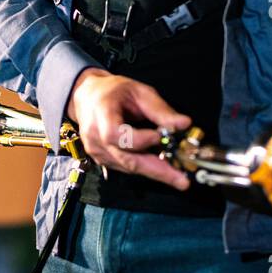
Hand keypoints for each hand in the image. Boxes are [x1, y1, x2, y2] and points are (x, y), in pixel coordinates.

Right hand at [66, 67, 190, 189]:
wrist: (87, 97)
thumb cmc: (112, 91)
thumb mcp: (139, 91)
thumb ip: (160, 110)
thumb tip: (184, 124)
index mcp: (101, 114)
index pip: (115, 135)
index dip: (139, 140)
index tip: (159, 136)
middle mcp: (96, 137)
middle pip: (126, 160)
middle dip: (157, 170)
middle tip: (181, 180)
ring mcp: (97, 151)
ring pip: (129, 167)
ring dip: (154, 171)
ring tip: (178, 174)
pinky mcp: (103, 159)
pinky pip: (126, 167)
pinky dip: (145, 167)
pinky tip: (161, 166)